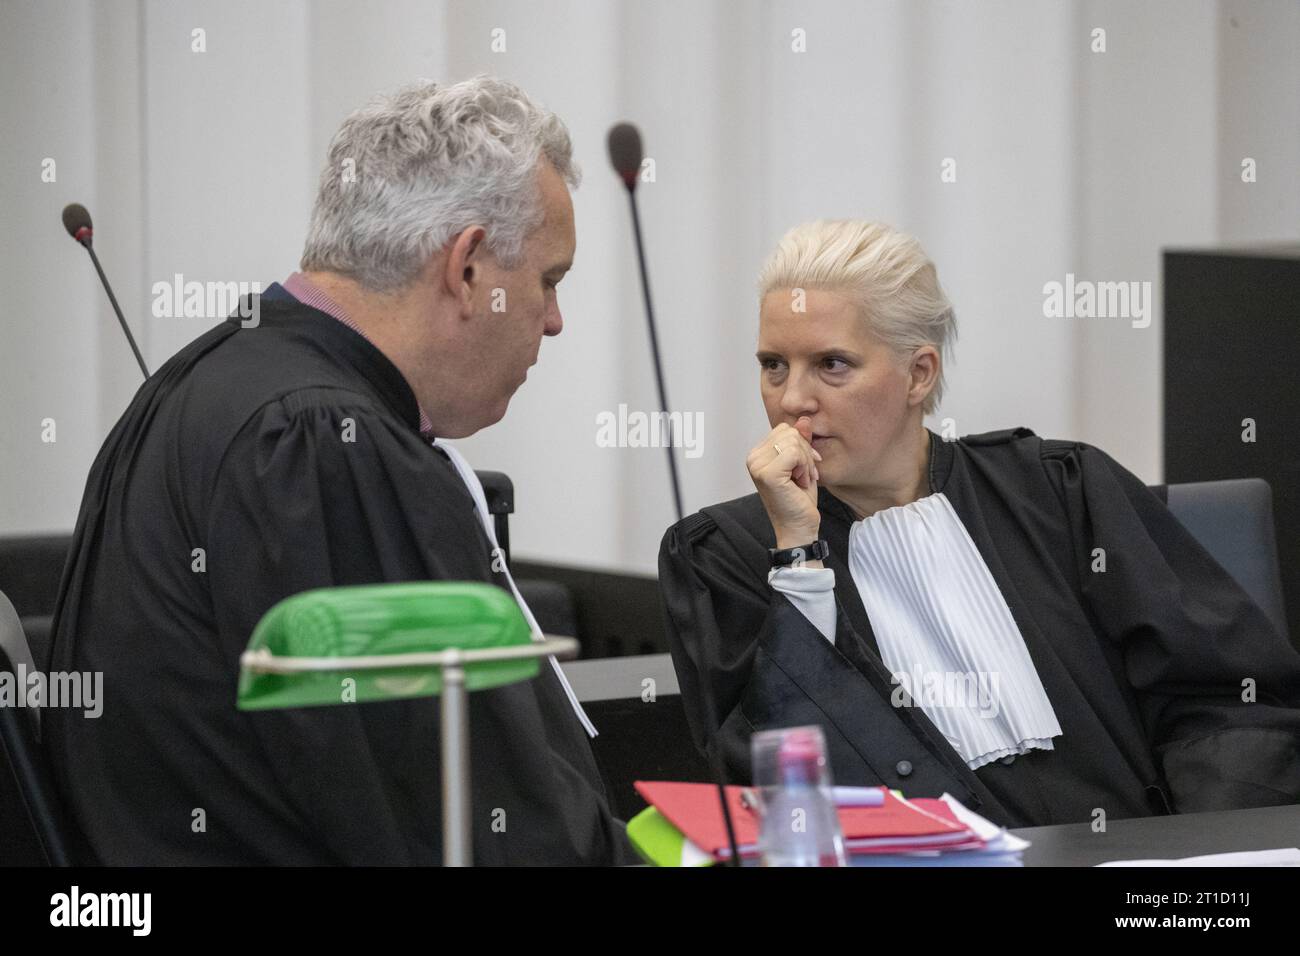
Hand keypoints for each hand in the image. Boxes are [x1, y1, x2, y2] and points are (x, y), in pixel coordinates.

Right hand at [746, 416, 822, 547]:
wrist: (798, 527)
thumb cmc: (799, 500)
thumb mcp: (803, 464)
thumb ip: (801, 441)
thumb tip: (805, 419)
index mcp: (757, 454)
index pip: (785, 430)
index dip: (802, 445)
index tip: (805, 467)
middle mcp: (753, 458)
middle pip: (790, 432)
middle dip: (805, 453)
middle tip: (803, 476)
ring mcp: (757, 465)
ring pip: (793, 441)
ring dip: (806, 462)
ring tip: (801, 480)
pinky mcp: (767, 473)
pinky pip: (795, 453)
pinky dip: (804, 467)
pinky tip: (800, 483)